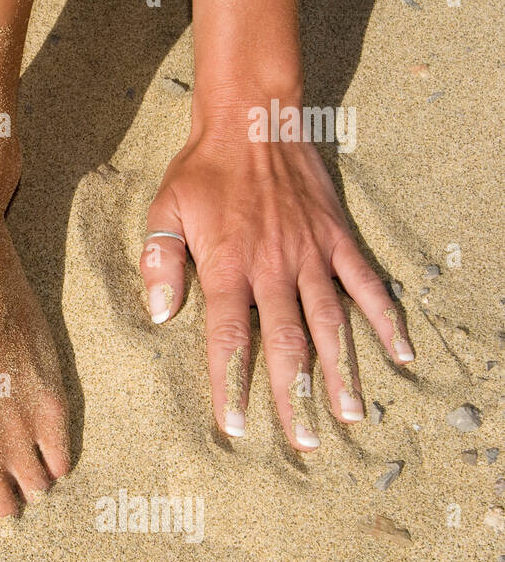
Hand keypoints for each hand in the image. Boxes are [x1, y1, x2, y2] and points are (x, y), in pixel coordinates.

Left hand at [139, 106, 413, 449]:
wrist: (253, 118)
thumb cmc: (201, 169)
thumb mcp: (164, 209)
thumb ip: (160, 261)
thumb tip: (161, 315)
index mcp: (228, 267)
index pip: (231, 339)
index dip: (234, 385)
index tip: (237, 425)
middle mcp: (274, 268)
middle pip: (287, 345)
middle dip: (294, 398)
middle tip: (306, 443)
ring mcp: (311, 255)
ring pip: (332, 325)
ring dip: (343, 373)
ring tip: (352, 416)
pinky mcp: (337, 239)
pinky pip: (367, 285)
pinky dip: (385, 321)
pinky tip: (402, 355)